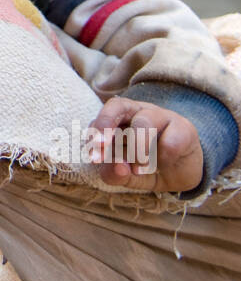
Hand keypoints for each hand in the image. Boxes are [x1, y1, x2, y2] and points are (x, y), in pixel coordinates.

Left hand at [88, 97, 203, 193]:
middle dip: (106, 125)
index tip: (94, 156)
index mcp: (120, 119)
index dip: (96, 131)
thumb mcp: (128, 175)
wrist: (184, 173)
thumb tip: (117, 167)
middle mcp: (138, 112)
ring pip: (144, 122)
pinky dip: (163, 159)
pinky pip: (170, 141)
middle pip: (118, 105)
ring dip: (137, 149)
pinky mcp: (185, 129)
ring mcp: (163, 117)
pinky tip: (165, 164)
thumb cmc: (148, 167)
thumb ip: (115, 173)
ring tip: (139, 168)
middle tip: (102, 147)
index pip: (103, 115)